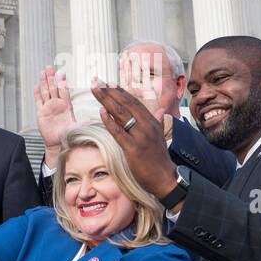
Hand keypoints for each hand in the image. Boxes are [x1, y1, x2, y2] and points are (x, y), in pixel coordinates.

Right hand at [34, 65, 75, 162]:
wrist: (58, 142)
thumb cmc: (68, 135)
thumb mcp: (76, 129)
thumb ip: (81, 124)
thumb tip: (88, 121)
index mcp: (66, 106)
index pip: (64, 91)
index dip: (62, 83)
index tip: (61, 74)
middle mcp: (57, 104)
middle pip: (54, 88)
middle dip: (52, 78)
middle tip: (50, 68)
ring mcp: (49, 107)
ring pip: (46, 91)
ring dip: (44, 82)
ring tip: (43, 72)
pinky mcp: (41, 112)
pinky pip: (38, 101)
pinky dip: (37, 93)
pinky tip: (36, 85)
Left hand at [90, 79, 176, 199]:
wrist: (165, 178)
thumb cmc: (160, 159)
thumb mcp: (160, 137)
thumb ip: (158, 122)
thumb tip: (160, 111)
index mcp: (152, 122)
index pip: (134, 102)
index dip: (120, 91)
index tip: (108, 83)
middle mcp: (148, 126)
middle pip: (126, 103)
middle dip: (110, 91)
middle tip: (97, 81)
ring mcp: (141, 136)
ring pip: (121, 114)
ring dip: (106, 100)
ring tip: (95, 90)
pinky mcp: (133, 148)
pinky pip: (118, 132)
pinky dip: (109, 121)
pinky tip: (101, 112)